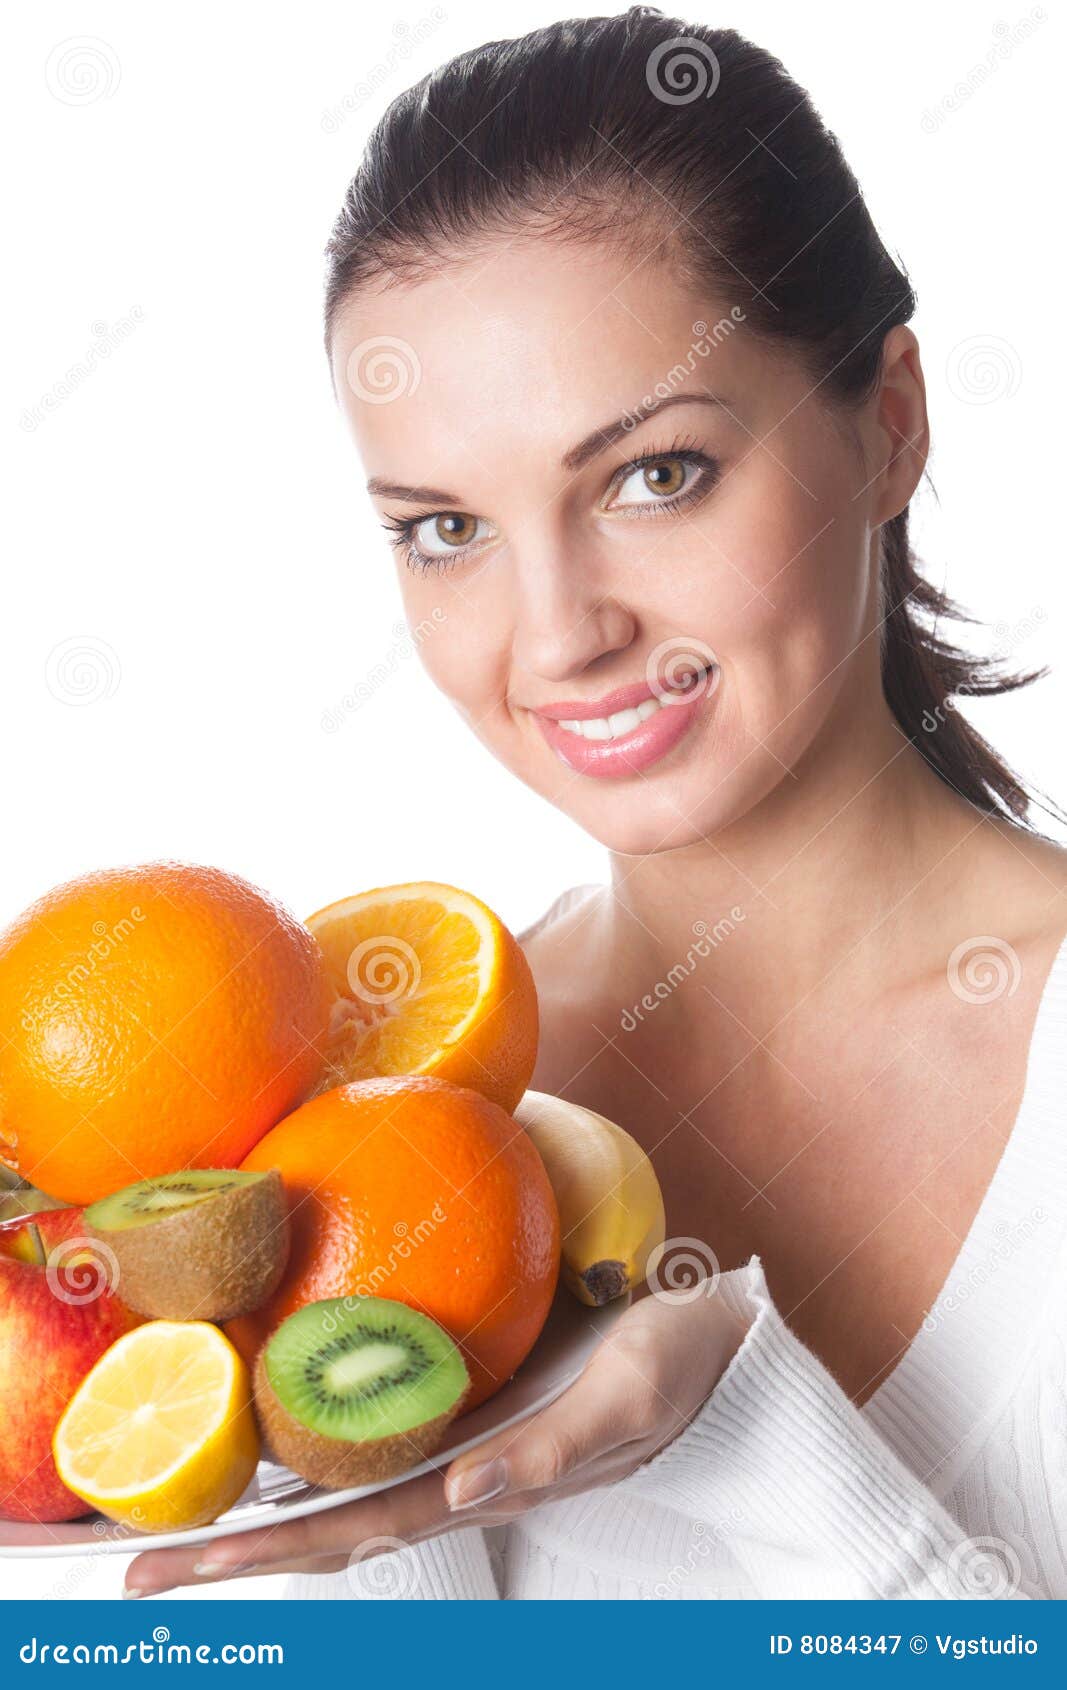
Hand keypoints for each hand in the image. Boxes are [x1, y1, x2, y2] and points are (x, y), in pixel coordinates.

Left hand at [123, 1289, 745, 1595]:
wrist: (713, 1337)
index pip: (358, 1531)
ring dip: (258, 1508)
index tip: (187, 1572)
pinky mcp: (464, 1392)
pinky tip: (266, 1428)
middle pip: (327, 1525)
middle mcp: (457, 1469)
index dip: (269, 1554)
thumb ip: (554, 1451)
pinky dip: (310, 1441)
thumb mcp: (628, 1401)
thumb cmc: (676, 1366)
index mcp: (487, 1481)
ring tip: (175, 1523)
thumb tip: (467, 1489)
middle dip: (233, 1553)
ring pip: (341, 1483)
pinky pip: (374, 1426)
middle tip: (136, 1571)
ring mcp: (456, 1435)